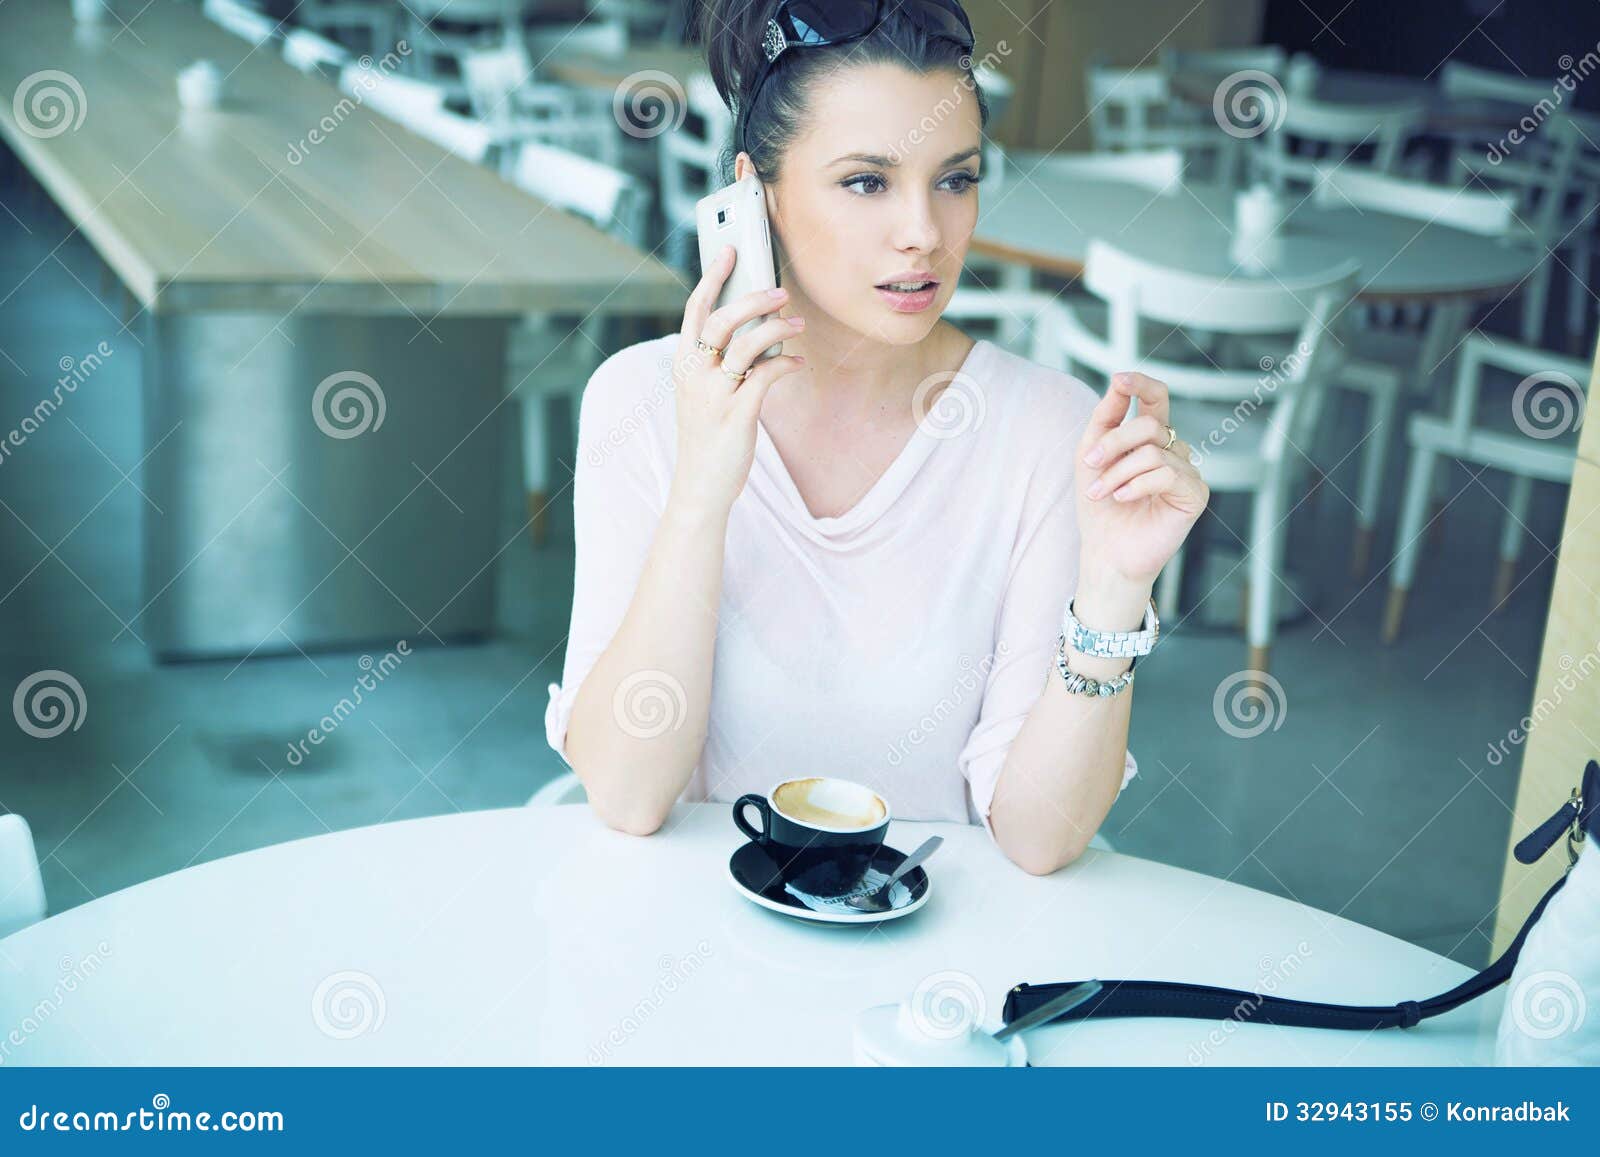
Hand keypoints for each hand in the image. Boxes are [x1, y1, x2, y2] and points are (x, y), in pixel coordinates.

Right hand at [666, 245, 806, 517]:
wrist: (700, 485)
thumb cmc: (707, 436)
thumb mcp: (704, 394)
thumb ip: (721, 363)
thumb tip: (759, 331)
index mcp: (684, 364)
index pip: (695, 310)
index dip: (712, 277)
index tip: (729, 251)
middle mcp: (695, 374)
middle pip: (723, 320)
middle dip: (755, 298)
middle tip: (781, 290)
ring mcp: (714, 394)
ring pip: (747, 344)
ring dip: (777, 328)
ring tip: (798, 324)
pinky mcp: (738, 414)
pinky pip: (767, 375)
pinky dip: (786, 363)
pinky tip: (797, 362)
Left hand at [1075, 372, 1208, 586]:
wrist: (1105, 552)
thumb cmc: (1099, 507)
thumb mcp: (1091, 456)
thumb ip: (1104, 419)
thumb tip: (1116, 382)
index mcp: (1151, 438)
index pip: (1156, 399)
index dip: (1141, 384)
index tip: (1119, 379)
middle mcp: (1173, 451)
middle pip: (1149, 424)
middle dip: (1112, 443)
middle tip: (1089, 465)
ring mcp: (1187, 471)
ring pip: (1152, 452)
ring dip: (1117, 472)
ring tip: (1100, 493)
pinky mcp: (1195, 494)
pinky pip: (1166, 473)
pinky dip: (1136, 485)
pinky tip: (1122, 499)